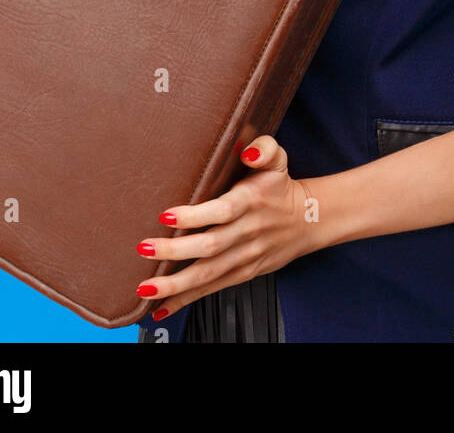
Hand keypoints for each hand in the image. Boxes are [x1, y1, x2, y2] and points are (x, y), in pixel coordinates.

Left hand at [135, 136, 313, 320]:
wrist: (308, 220)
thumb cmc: (281, 187)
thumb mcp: (278, 159)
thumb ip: (265, 147)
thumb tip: (250, 151)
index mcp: (251, 201)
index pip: (222, 211)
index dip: (195, 216)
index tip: (166, 215)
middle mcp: (247, 231)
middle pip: (210, 246)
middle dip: (175, 252)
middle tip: (145, 249)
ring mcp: (245, 256)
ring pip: (208, 274)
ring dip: (175, 284)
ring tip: (146, 288)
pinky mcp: (243, 273)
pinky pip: (212, 288)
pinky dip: (186, 299)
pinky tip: (161, 306)